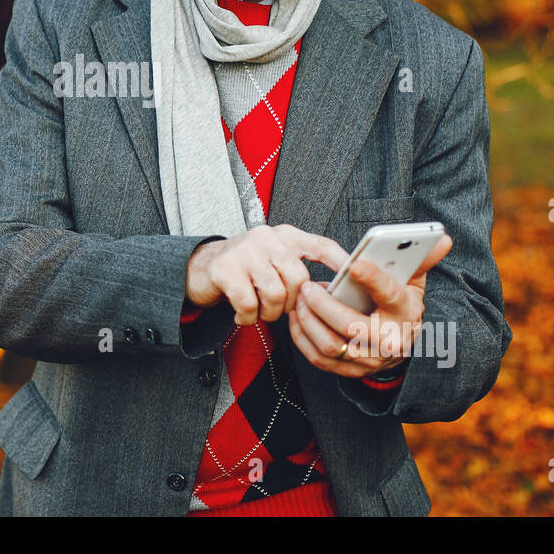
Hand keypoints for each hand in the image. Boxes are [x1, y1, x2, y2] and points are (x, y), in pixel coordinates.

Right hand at [185, 224, 339, 326]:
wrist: (199, 268)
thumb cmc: (245, 271)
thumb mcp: (274, 261)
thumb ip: (298, 270)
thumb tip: (332, 295)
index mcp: (285, 235)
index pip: (321, 245)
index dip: (340, 263)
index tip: (354, 277)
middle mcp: (266, 237)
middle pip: (299, 279)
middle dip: (292, 304)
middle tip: (279, 310)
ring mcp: (244, 251)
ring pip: (275, 293)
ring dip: (269, 313)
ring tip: (259, 312)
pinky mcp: (224, 268)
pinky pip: (248, 303)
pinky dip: (248, 317)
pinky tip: (242, 316)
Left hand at [288, 233, 451, 377]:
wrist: (400, 345)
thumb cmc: (400, 305)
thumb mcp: (413, 282)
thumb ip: (419, 259)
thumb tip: (441, 238)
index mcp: (405, 312)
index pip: (390, 295)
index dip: (373, 279)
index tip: (355, 264)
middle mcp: (389, 341)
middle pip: (350, 325)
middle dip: (324, 305)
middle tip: (307, 286)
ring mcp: (369, 360)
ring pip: (332, 345)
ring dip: (309, 321)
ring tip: (300, 300)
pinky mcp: (350, 371)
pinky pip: (319, 359)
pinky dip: (303, 338)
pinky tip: (297, 318)